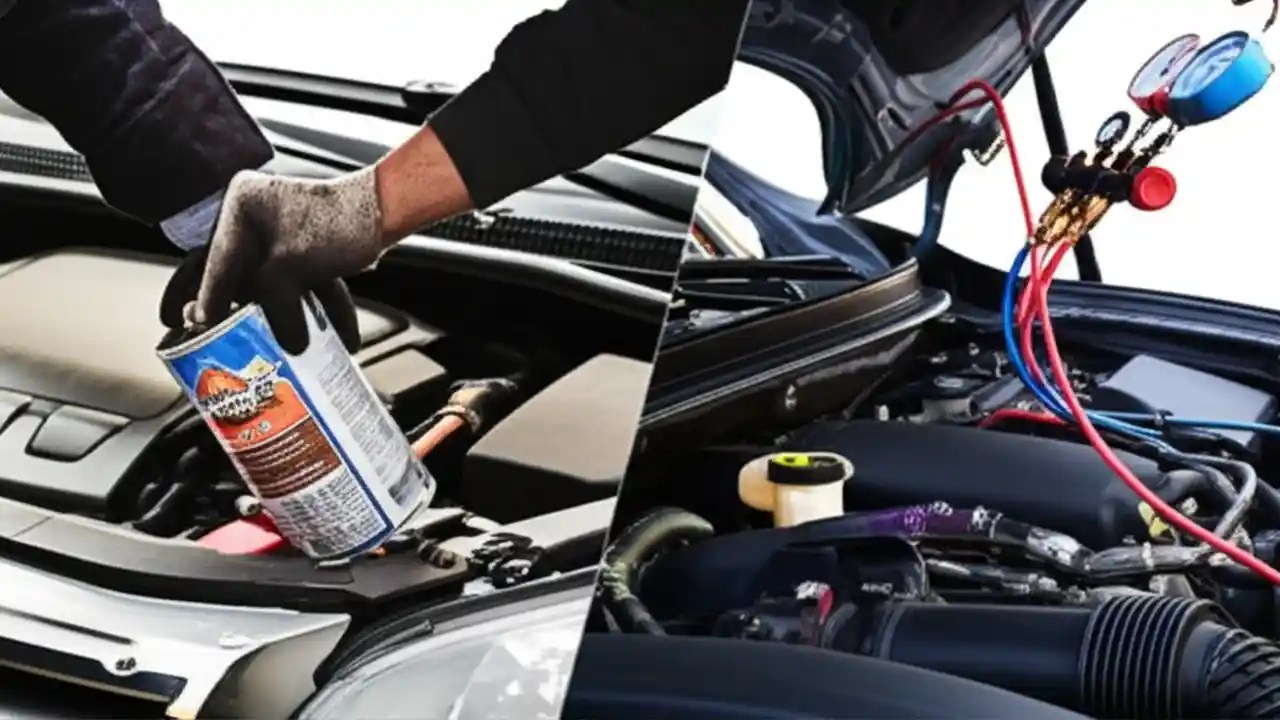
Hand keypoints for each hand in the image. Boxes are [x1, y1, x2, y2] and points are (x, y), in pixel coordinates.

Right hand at [159, 166, 387, 353]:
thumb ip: (271, 303)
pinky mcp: (314, 249)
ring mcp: (287, 233)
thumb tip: (281, 341)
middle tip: (205, 332)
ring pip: (276, 283)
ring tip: (275, 347)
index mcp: (242, 205)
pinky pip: (309, 286)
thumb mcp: (289, 268)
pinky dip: (322, 312)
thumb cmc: (336, 223)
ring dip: (281, 316)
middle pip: (239, 271)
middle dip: (230, 307)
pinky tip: (336, 341)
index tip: (192, 322)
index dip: (204, 296)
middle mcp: (260, 215)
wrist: (386, 208)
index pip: (215, 259)